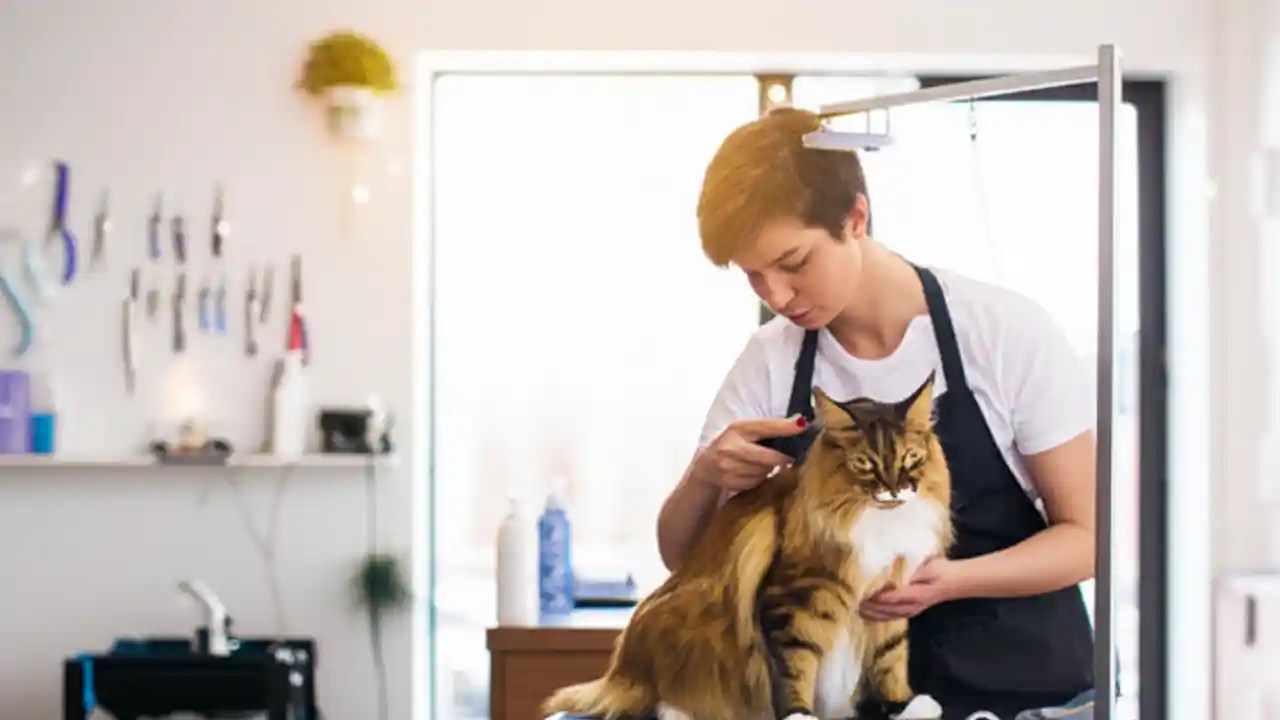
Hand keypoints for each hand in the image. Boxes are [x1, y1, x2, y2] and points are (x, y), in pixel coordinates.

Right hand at [691, 415, 808, 492]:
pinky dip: (759, 479)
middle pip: (769, 457)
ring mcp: (728, 466)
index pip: (765, 426)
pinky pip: (756, 482)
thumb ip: (768, 428)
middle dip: (781, 458)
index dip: (786, 426)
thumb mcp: (744, 431)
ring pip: (764, 471)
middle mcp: (731, 447)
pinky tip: (753, 473)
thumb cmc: (732, 444)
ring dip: (769, 469)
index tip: (803, 425)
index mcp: (737, 429)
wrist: (706, 466)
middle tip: (788, 458)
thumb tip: (800, 423)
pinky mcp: (730, 482)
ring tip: (762, 464)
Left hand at [860, 557, 957, 620]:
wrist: (956, 581)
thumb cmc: (940, 570)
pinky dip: (880, 617)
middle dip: (870, 607)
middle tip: (853, 603)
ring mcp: (912, 610)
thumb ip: (912, 571)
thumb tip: (895, 571)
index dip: (876, 597)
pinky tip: (870, 615)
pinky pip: (892, 617)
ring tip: (857, 610)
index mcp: (915, 594)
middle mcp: (912, 606)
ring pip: (888, 615)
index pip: (892, 598)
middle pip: (887, 609)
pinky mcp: (911, 611)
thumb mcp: (926, 567)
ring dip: (872, 613)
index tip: (861, 593)